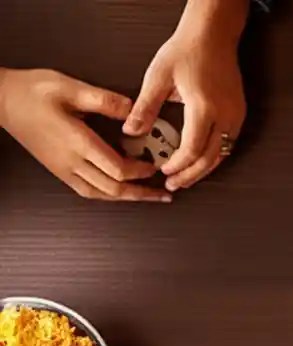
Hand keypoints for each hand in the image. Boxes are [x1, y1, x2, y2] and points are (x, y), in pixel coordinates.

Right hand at [0, 68, 168, 201]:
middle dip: (142, 193)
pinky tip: (120, 191)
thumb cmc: (31, 92)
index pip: (117, 169)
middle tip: (163, 193)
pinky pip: (88, 190)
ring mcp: (63, 168)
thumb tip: (133, 109)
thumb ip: (104, 100)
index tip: (155, 164)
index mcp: (76, 142)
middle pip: (113, 189)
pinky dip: (109, 194)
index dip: (141, 171)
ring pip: (100, 194)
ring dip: (128, 197)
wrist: (1, 100)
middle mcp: (70, 161)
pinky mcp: (58, 169)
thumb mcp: (70, 87)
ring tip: (148, 196)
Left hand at [123, 0, 248, 191]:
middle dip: (191, 175)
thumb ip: (145, 107)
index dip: (178, 165)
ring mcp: (236, 115)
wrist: (212, 35)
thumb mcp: (157, 77)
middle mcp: (225, 115)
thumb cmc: (186, 51)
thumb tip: (131, 131)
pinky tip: (201, 159)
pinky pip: (229, 143)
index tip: (164, 171)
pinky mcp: (239, 113)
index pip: (192, 149)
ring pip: (223, 154)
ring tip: (186, 177)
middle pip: (210, 158)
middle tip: (174, 184)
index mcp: (204, 107)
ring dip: (204, 169)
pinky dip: (215, 156)